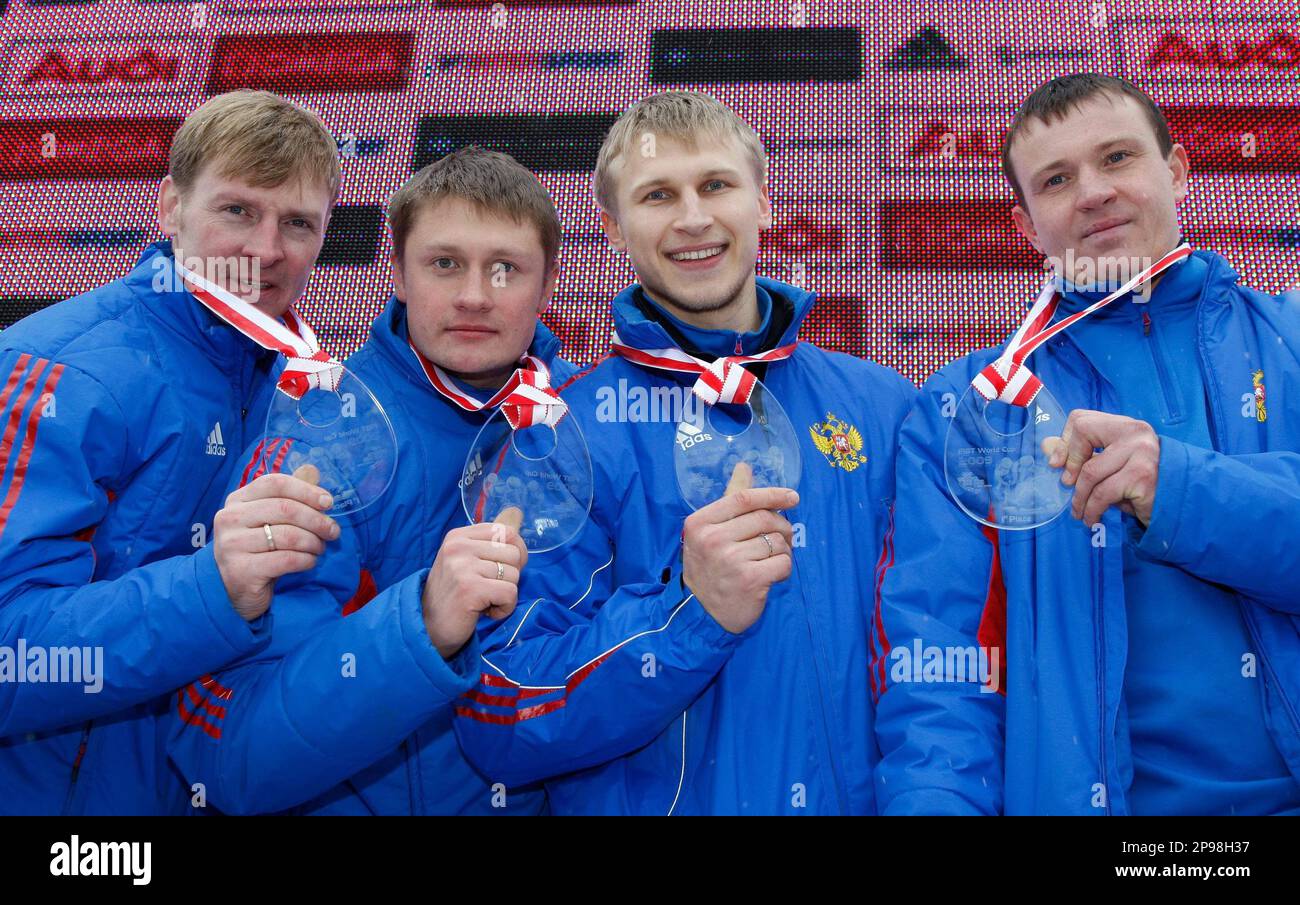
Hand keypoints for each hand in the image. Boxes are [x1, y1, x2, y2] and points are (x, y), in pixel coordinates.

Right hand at [213, 466, 338, 620]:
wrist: (235, 590)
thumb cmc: (258, 550)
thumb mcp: (269, 520)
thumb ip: (289, 496)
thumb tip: (313, 470)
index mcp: (237, 500)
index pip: (275, 483)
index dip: (306, 490)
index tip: (328, 503)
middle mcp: (229, 519)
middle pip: (285, 508)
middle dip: (317, 520)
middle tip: (333, 532)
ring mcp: (231, 545)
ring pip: (289, 536)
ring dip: (314, 542)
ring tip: (319, 548)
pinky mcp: (241, 571)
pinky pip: (286, 559)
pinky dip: (306, 560)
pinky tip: (309, 562)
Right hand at [422, 508, 528, 658]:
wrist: (427, 628)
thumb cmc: (453, 595)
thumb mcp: (465, 561)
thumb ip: (489, 545)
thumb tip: (518, 521)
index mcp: (458, 536)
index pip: (507, 532)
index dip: (515, 554)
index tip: (500, 571)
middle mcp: (459, 547)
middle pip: (515, 554)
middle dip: (509, 577)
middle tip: (487, 589)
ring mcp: (462, 567)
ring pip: (514, 576)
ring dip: (504, 595)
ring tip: (482, 601)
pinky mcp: (470, 589)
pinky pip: (510, 594)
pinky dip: (504, 609)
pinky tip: (484, 612)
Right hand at [681, 463, 798, 633]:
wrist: (701, 613)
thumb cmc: (709, 568)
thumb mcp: (709, 532)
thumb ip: (729, 500)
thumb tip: (744, 466)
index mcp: (700, 523)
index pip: (743, 498)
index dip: (772, 494)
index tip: (793, 497)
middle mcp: (712, 539)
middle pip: (764, 518)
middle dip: (781, 527)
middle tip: (782, 538)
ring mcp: (730, 560)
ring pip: (776, 542)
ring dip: (782, 551)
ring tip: (771, 560)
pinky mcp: (749, 579)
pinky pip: (783, 563)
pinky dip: (784, 568)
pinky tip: (772, 575)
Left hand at [1041, 409, 1159, 526]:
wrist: (1178, 505)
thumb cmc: (1140, 485)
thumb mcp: (1111, 466)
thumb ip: (1083, 454)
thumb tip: (1047, 446)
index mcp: (1126, 425)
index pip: (1083, 418)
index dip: (1066, 441)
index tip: (1058, 464)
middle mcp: (1136, 433)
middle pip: (1084, 435)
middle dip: (1070, 465)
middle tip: (1067, 486)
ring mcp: (1141, 453)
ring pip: (1090, 472)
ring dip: (1079, 497)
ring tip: (1079, 512)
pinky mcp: (1142, 477)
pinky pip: (1102, 494)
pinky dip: (1091, 510)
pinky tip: (1092, 518)